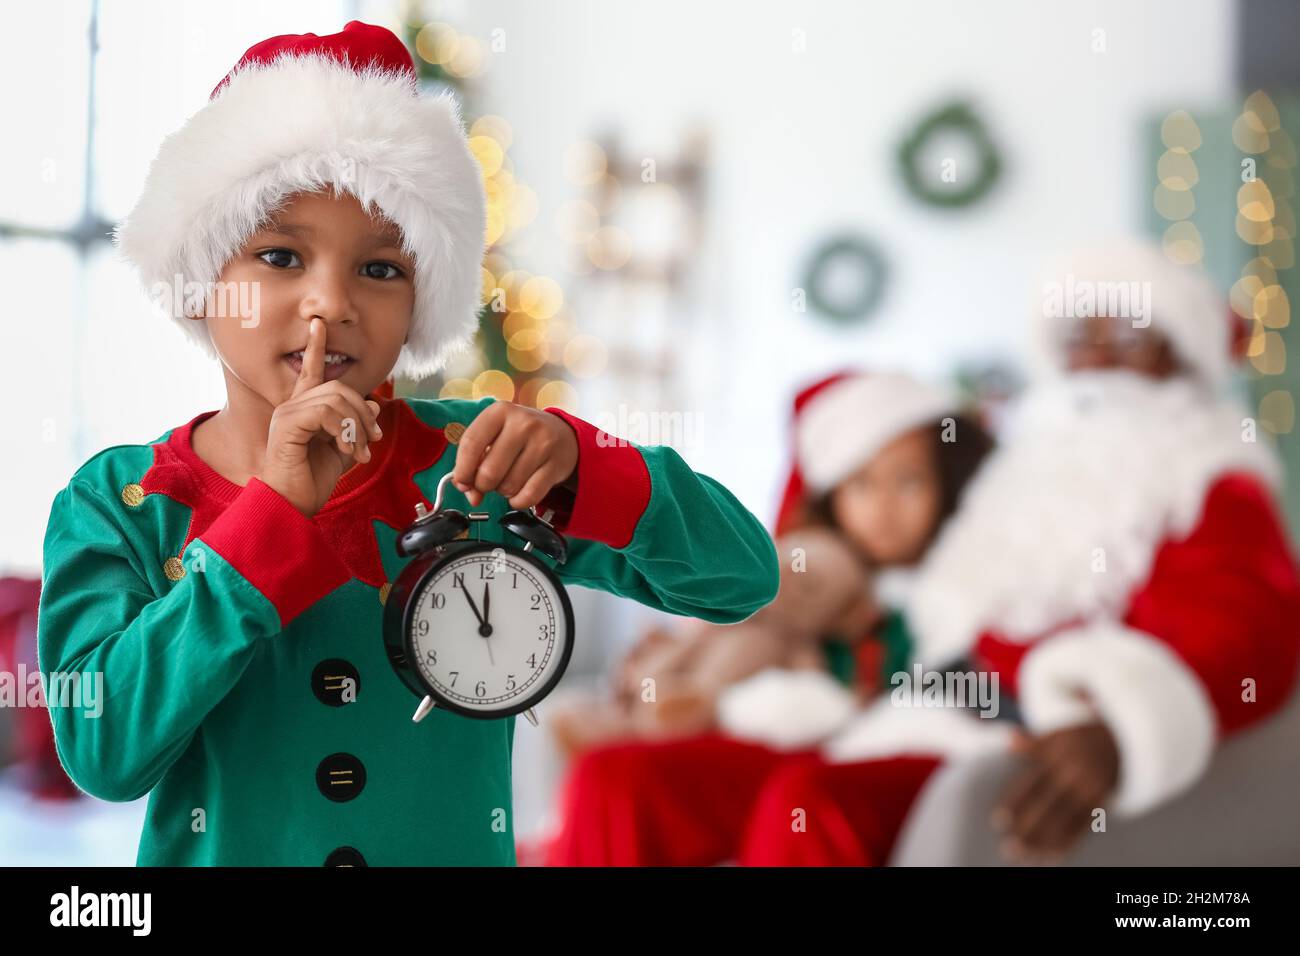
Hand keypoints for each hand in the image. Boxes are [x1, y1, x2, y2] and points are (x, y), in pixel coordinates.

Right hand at [256, 317, 383, 517]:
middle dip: (364, 412)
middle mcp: (292, 406)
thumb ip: (355, 426)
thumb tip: (372, 402)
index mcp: (303, 409)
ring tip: (361, 451)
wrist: (292, 505)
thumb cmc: (312, 481)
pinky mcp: (286, 424)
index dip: (317, 347)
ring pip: (336, 398)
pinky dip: (345, 431)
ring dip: (358, 426)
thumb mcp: (342, 450)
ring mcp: (286, 413)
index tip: (319, 324)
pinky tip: (347, 451)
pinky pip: (325, 412)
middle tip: (375, 439)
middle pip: (338, 387)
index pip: (312, 371)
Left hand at [451, 400, 577, 509]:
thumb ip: (475, 462)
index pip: (471, 443)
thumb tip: (470, 494)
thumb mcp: (495, 437)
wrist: (563, 435)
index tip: (462, 483)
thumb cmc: (521, 437)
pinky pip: (529, 496)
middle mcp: (523, 423)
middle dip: (483, 485)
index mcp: (500, 411)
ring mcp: (543, 443)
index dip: (462, 470)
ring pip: (509, 486)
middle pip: (489, 471)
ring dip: (503, 492)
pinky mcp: (557, 464)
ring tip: (509, 480)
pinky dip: (519, 501)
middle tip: (489, 483)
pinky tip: (520, 492)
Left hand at [991, 720, 1120, 862]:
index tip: (998, 821)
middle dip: (1028, 828)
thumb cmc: (1079, 740)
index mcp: (1059, 756)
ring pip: (1065, 819)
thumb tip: (1009, 740)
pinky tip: (1052, 857)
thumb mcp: (1059, 735)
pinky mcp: (1102, 803)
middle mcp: (1075, 774)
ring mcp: (1091, 790)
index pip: (1032, 782)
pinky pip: (1084, 826)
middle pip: (1048, 805)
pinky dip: (1068, 843)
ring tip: (1027, 857)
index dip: (1015, 802)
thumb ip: (1033, 743)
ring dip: (1045, 841)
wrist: (1124, 743)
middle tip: (1009, 848)